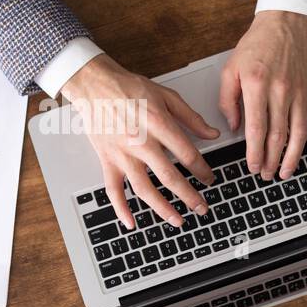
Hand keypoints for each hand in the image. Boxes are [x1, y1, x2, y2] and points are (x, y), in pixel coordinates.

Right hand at [61, 54, 219, 229]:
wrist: (95, 85)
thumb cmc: (128, 88)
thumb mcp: (166, 96)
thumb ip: (191, 117)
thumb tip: (211, 134)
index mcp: (158, 124)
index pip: (187, 154)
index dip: (202, 170)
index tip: (209, 178)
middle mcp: (140, 142)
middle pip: (169, 176)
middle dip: (189, 196)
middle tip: (201, 207)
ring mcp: (122, 154)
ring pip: (144, 188)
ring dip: (162, 208)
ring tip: (177, 220)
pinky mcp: (107, 160)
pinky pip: (113, 189)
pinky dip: (121, 208)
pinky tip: (131, 221)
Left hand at [219, 11, 306, 180]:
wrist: (285, 23)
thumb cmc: (256, 45)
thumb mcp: (230, 68)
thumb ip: (227, 99)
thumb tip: (233, 126)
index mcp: (257, 85)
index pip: (257, 128)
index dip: (254, 152)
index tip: (252, 166)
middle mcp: (281, 91)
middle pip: (278, 136)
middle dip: (270, 160)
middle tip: (264, 175)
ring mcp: (300, 94)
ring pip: (299, 134)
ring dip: (293, 158)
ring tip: (284, 173)